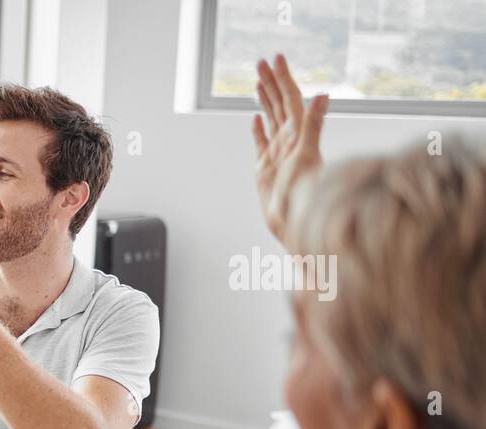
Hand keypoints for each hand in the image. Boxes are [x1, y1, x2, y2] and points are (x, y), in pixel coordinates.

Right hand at [252, 54, 327, 242]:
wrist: (295, 220)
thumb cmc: (303, 192)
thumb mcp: (307, 154)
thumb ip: (314, 124)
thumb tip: (323, 95)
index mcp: (297, 133)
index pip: (290, 98)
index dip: (283, 77)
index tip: (276, 58)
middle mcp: (288, 139)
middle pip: (279, 103)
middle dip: (271, 82)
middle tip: (261, 62)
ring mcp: (277, 152)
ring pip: (271, 118)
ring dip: (265, 99)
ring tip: (258, 82)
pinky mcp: (266, 167)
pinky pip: (261, 142)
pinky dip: (258, 129)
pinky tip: (255, 119)